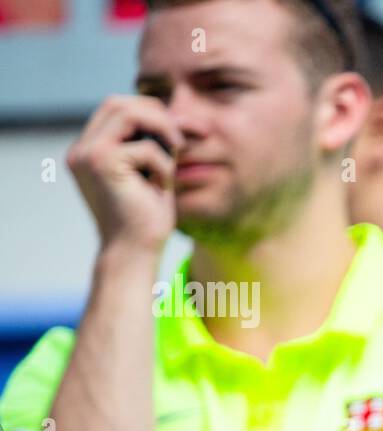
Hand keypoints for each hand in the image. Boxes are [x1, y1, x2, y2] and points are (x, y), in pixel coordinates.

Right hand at [66, 94, 182, 253]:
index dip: (149, 112)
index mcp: (88, 151)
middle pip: (118, 103)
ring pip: (128, 113)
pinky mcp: (102, 163)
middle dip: (156, 116)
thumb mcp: (151, 174)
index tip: (178, 132)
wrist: (134, 253)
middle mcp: (81, 150)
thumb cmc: (146, 219)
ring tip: (174, 157)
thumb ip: (152, 145)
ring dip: (161, 131)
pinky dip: (163, 164)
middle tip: (180, 141)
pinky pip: (147, 147)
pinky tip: (160, 187)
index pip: (115, 110)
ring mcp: (87, 154)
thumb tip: (176, 116)